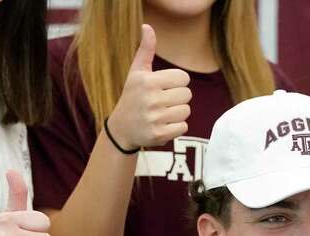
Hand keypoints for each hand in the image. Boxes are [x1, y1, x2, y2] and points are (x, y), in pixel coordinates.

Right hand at [107, 24, 191, 148]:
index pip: (184, 78)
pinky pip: (183, 127)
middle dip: (178, 98)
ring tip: (162, 113)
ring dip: (177, 113)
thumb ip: (145, 50)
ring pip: (186, 111)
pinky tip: (163, 124)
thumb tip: (148, 27)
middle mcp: (151, 99)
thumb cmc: (132, 96)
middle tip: (163, 101)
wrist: (122, 128)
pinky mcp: (159, 135)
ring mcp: (155, 118)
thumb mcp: (136, 72)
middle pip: (187, 95)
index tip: (165, 87)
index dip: (178, 83)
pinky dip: (176, 127)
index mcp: (148, 81)